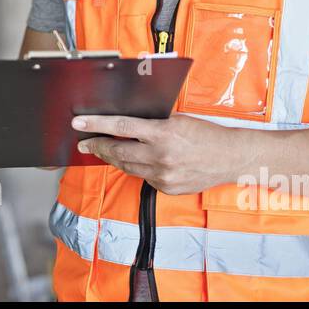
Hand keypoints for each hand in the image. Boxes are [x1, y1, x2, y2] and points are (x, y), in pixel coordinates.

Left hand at [72, 113, 249, 194]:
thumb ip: (152, 123)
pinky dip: (137, 168)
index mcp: (163, 134)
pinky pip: (143, 177)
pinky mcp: (166, 188)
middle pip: (118, 151)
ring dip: (113, 158)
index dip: (96, 125)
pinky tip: (135, 161)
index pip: (121, 128)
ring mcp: (163, 176)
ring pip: (127, 166)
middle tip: (85, 142)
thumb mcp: (178, 120)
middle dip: (98, 146)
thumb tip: (125, 124)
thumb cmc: (205, 134)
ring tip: (102, 151)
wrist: (230, 158)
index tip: (79, 124)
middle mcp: (161, 157)